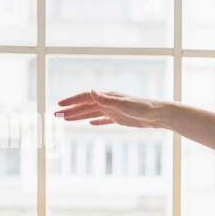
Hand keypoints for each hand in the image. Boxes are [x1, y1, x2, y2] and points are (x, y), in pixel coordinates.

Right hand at [53, 90, 169, 127]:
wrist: (159, 115)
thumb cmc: (143, 108)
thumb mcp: (123, 104)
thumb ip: (106, 99)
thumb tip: (91, 91)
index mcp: (107, 96)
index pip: (84, 97)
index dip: (71, 101)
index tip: (58, 106)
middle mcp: (109, 102)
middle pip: (85, 106)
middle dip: (70, 110)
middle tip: (55, 115)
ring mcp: (114, 110)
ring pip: (92, 113)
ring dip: (78, 116)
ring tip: (65, 119)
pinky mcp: (120, 118)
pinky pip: (104, 119)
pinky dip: (96, 121)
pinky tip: (90, 124)